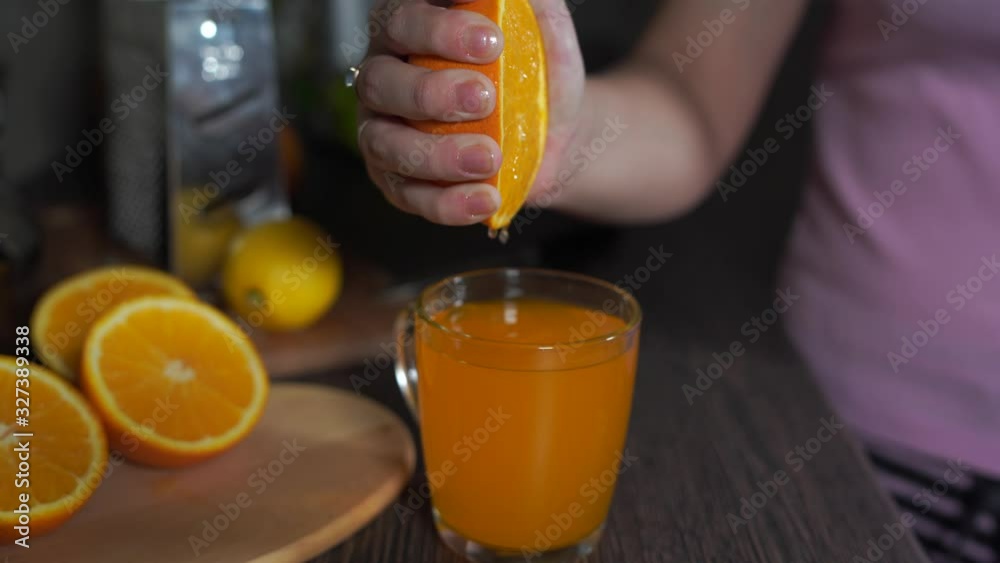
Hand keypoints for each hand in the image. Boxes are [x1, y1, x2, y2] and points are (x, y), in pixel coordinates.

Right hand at [355, 0, 585, 225]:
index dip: (439, 31)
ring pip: (386, 145)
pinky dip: (447, 202)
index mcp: (409, 30)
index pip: (402, 20)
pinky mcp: (400, 183)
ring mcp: (385, 133)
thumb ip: (528, 4)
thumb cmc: (534, 75)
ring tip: (489, 157)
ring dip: (437, 154)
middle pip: (380, 82)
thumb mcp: (543, 30)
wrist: (553, 137)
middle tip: (485, 99)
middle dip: (431, 93)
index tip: (491, 43)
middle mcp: (385, 78)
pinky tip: (485, 198)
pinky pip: (409, 196)